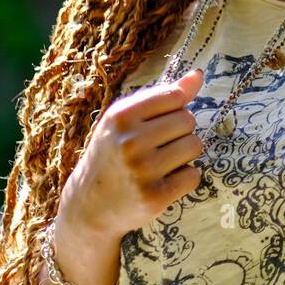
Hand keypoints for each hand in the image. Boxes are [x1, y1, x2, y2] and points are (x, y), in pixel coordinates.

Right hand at [57, 69, 206, 241]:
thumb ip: (162, 97)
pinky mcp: (154, 196)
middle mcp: (130, 141)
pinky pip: (193, 175)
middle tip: (158, 148)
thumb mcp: (125, 122)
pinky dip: (184, 178)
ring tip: (161, 164)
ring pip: (195, 146)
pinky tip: (163, 182)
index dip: (174, 109)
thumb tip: (198, 75)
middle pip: (188, 120)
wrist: (87, 208)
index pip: (174, 96)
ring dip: (185, 155)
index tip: (158, 123)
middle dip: (180, 133)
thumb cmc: (111, 157)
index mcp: (120, 117)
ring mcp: (142, 170)